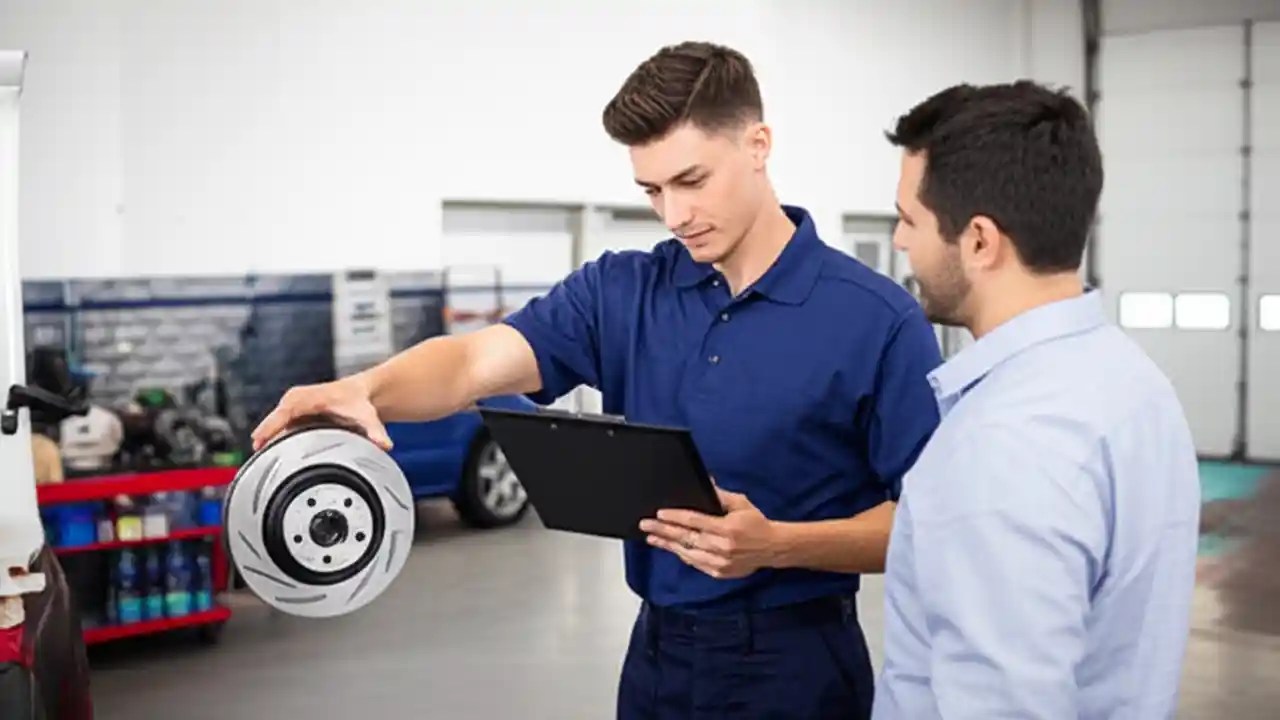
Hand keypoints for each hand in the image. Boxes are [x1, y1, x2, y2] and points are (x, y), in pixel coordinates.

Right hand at [250, 375, 392, 451]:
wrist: (360, 393)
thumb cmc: (359, 403)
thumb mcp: (367, 417)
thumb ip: (375, 432)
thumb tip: (385, 444)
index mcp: (307, 398)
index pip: (283, 412)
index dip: (269, 427)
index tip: (258, 441)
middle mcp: (295, 400)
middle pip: (273, 421)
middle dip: (264, 439)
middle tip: (258, 463)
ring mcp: (292, 407)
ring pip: (274, 425)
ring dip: (268, 441)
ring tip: (261, 465)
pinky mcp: (292, 414)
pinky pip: (278, 427)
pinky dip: (274, 440)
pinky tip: (271, 457)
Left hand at [639, 487, 778, 579]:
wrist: (772, 548)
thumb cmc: (756, 523)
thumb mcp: (741, 503)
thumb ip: (720, 495)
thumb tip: (704, 483)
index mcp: (727, 528)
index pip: (694, 521)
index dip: (675, 517)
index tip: (659, 513)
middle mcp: (722, 547)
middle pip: (685, 538)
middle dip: (663, 531)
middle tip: (646, 525)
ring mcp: (720, 562)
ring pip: (687, 553)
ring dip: (668, 545)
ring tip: (652, 538)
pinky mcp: (719, 572)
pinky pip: (695, 563)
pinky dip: (682, 555)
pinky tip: (671, 548)